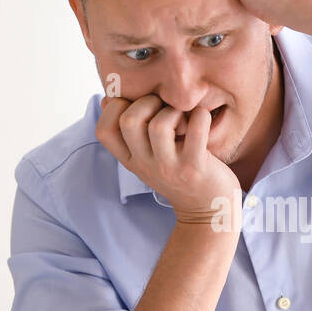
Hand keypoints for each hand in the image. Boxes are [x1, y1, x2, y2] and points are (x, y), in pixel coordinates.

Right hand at [95, 94, 240, 218]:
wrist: (207, 210)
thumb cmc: (179, 172)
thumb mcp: (147, 157)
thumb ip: (129, 133)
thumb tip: (108, 100)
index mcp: (131, 160)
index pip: (103, 131)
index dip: (115, 108)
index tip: (135, 106)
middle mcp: (145, 165)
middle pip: (129, 121)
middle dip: (146, 102)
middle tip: (162, 108)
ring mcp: (169, 168)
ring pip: (159, 125)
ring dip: (173, 110)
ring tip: (183, 118)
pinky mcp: (194, 167)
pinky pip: (196, 128)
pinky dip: (200, 115)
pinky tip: (201, 121)